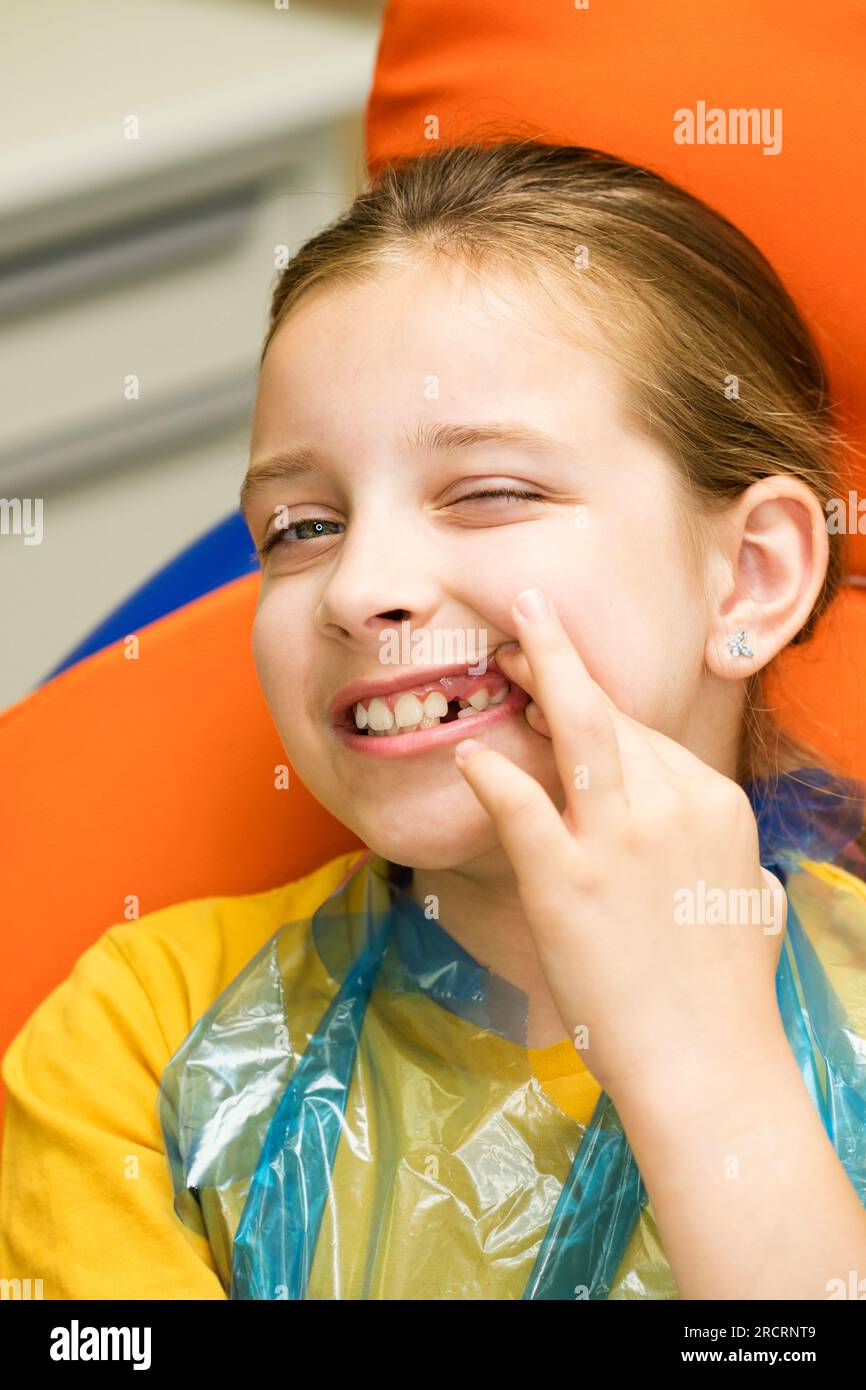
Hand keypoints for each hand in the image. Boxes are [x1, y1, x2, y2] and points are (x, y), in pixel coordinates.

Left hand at [454, 588, 786, 1101]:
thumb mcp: (750, 903)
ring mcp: (617, 840)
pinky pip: (521, 805)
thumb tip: (738, 863)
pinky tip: (470, 754)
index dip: (597, 708)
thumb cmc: (727, 992)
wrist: (705, 1062)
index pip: (647, 737)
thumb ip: (735, 864)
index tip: (561, 688)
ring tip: (504, 644)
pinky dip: (492, 773)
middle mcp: (672, 806)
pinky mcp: (565, 880)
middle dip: (562, 665)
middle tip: (522, 625)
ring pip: (578, 732)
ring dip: (539, 674)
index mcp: (716, 804)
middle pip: (609, 717)